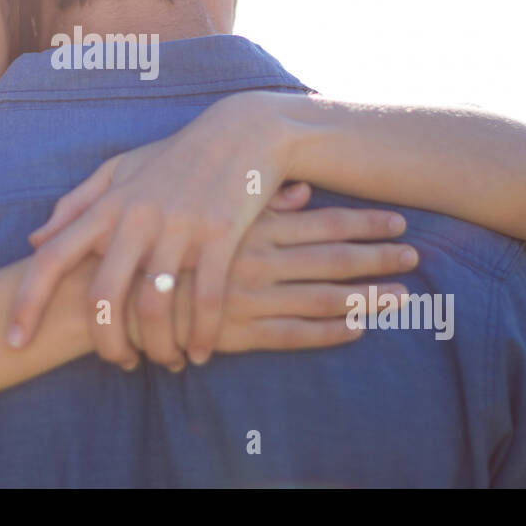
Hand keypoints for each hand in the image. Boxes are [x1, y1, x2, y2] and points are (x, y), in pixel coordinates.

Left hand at [6, 91, 305, 368]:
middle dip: (106, 343)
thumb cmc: (176, 156)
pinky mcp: (220, 234)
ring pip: (153, 306)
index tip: (13, 341)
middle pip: (102, 296)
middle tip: (119, 363)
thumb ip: (76, 205)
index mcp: (107, 205)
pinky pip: (206, 298)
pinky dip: (203, 334)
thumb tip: (34, 240)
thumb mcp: (120, 170)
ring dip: (158, 346)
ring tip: (166, 360)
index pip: (52, 258)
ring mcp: (178, 226)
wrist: (244, 132)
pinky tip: (202, 352)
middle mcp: (136, 217)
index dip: (27, 302)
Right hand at [119, 191, 417, 362]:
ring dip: (366, 294)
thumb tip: (301, 190)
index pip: (321, 220)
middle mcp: (257, 257)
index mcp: (249, 224)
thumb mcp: (205, 205)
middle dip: (378, 254)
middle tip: (416, 251)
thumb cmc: (151, 242)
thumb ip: (254, 201)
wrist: (110, 292)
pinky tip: (360, 330)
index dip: (362, 220)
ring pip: (323, 295)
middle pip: (332, 256)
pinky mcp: (239, 331)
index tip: (397, 217)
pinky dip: (330, 333)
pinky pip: (295, 335)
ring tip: (405, 293)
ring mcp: (251, 295)